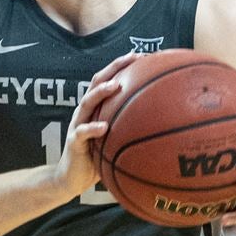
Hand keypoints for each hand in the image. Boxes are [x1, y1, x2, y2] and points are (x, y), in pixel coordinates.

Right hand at [53, 53, 139, 201]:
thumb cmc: (97, 160)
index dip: (123, 66)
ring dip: (101, 93)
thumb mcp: (115, 142)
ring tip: (116, 86)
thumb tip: (165, 129)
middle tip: (132, 58)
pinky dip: (92, 128)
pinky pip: (82, 132)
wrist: (71, 179)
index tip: (143, 56)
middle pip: (97, 82)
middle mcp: (86, 112)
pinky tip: (103, 127)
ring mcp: (77, 124)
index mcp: (96, 109)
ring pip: (87, 102)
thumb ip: (131, 131)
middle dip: (114, 68)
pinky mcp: (73, 141)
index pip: (108, 80)